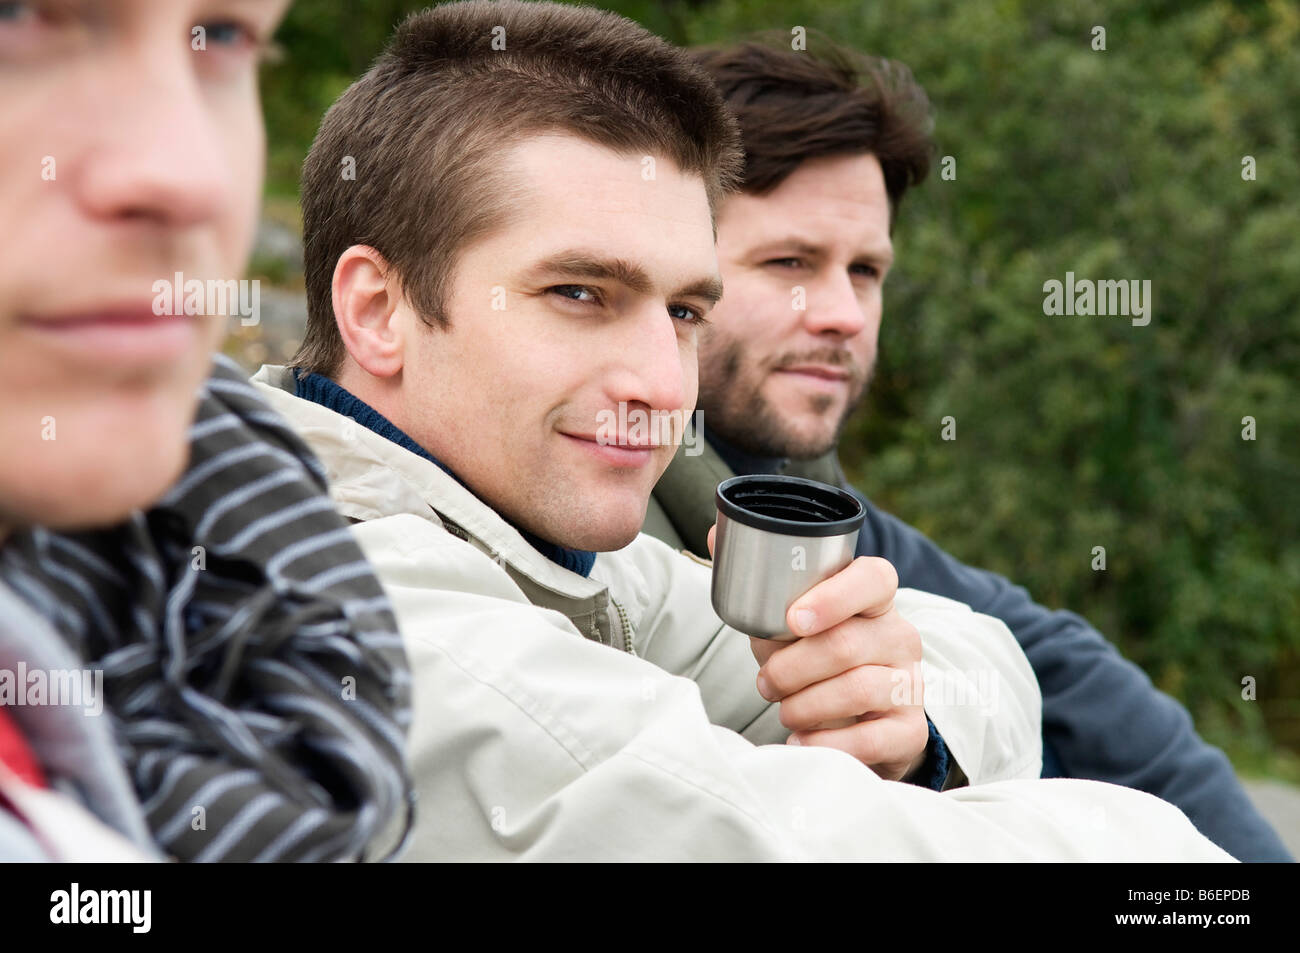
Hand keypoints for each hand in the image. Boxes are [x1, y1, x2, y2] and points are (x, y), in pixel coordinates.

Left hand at [707, 524, 928, 780]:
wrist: (859, 720)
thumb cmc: (816, 659)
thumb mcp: (789, 622)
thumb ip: (758, 582)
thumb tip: (713, 532)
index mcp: (874, 599)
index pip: (874, 578)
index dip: (834, 597)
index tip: (793, 619)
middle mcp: (899, 635)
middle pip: (847, 643)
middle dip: (792, 668)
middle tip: (766, 683)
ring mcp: (909, 683)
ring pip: (858, 689)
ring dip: (805, 705)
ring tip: (784, 711)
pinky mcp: (909, 729)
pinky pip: (872, 738)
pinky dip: (827, 743)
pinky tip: (802, 741)